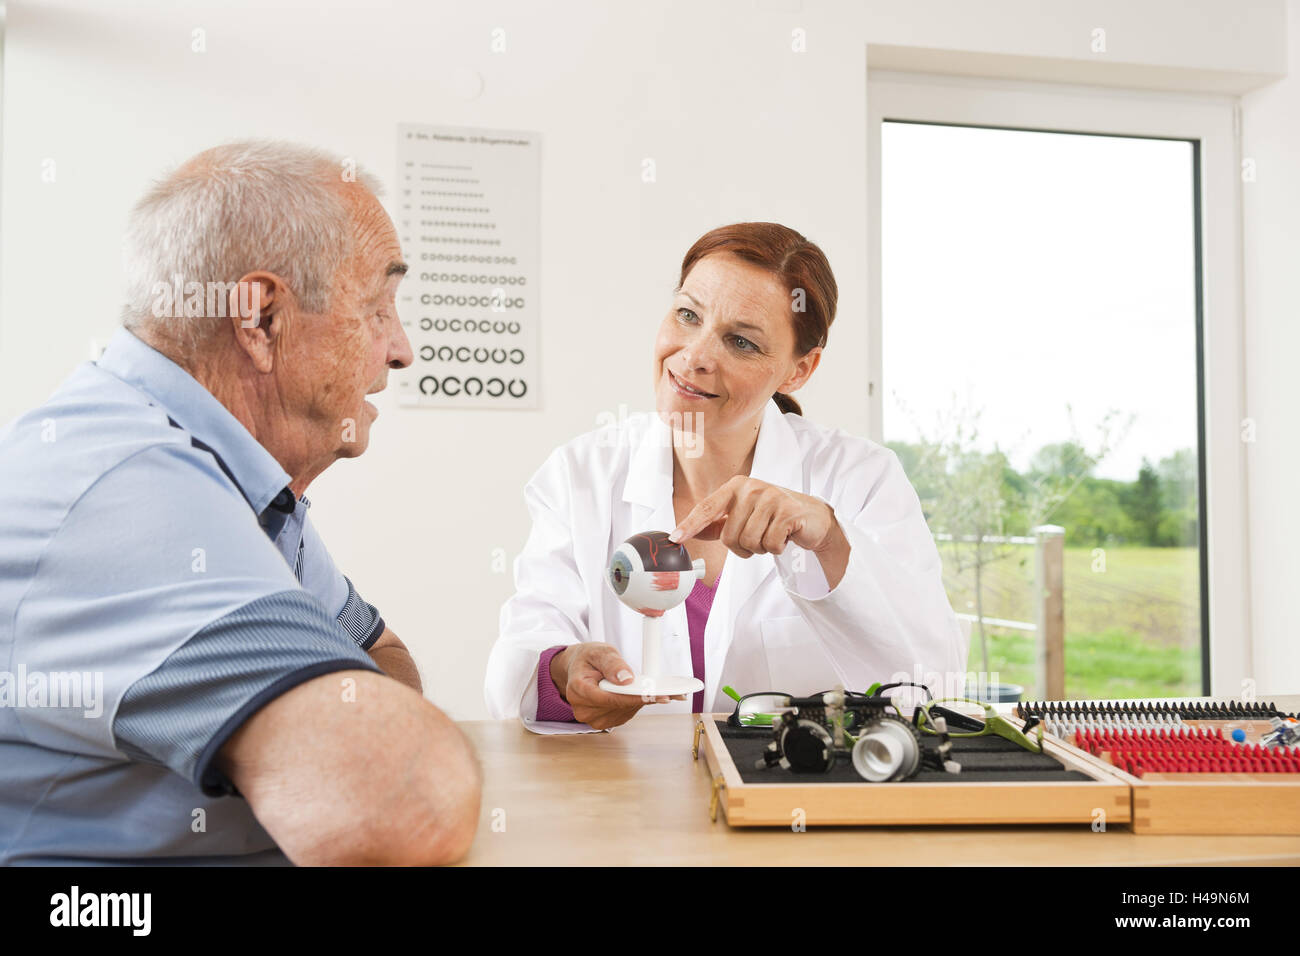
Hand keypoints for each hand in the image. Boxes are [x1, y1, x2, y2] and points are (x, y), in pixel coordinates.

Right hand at [549, 643, 678, 730]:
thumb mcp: (599, 652)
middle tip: (668, 691)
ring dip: (641, 701)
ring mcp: (592, 718)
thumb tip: (626, 679)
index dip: (634, 696)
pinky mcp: (603, 722)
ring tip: (654, 689)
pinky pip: (625, 714)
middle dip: (643, 697)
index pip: (610, 698)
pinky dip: (636, 704)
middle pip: (620, 706)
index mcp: (577, 689)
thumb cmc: (588, 659)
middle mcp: (583, 709)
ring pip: (625, 711)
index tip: (654, 693)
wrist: (580, 669)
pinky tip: (642, 694)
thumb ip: (612, 664)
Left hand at [669, 476, 850, 587]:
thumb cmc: (773, 516)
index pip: (707, 508)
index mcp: (736, 486)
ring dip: (760, 548)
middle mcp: (751, 488)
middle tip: (758, 539)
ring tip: (771, 535)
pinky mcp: (788, 512)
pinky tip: (784, 537)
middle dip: (742, 547)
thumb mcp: (743, 516)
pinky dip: (776, 549)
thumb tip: (686, 533)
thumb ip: (716, 524)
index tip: (675, 538)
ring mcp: (771, 498)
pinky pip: (770, 545)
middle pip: (729, 536)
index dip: (690, 525)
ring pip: (749, 542)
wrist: (812, 517)